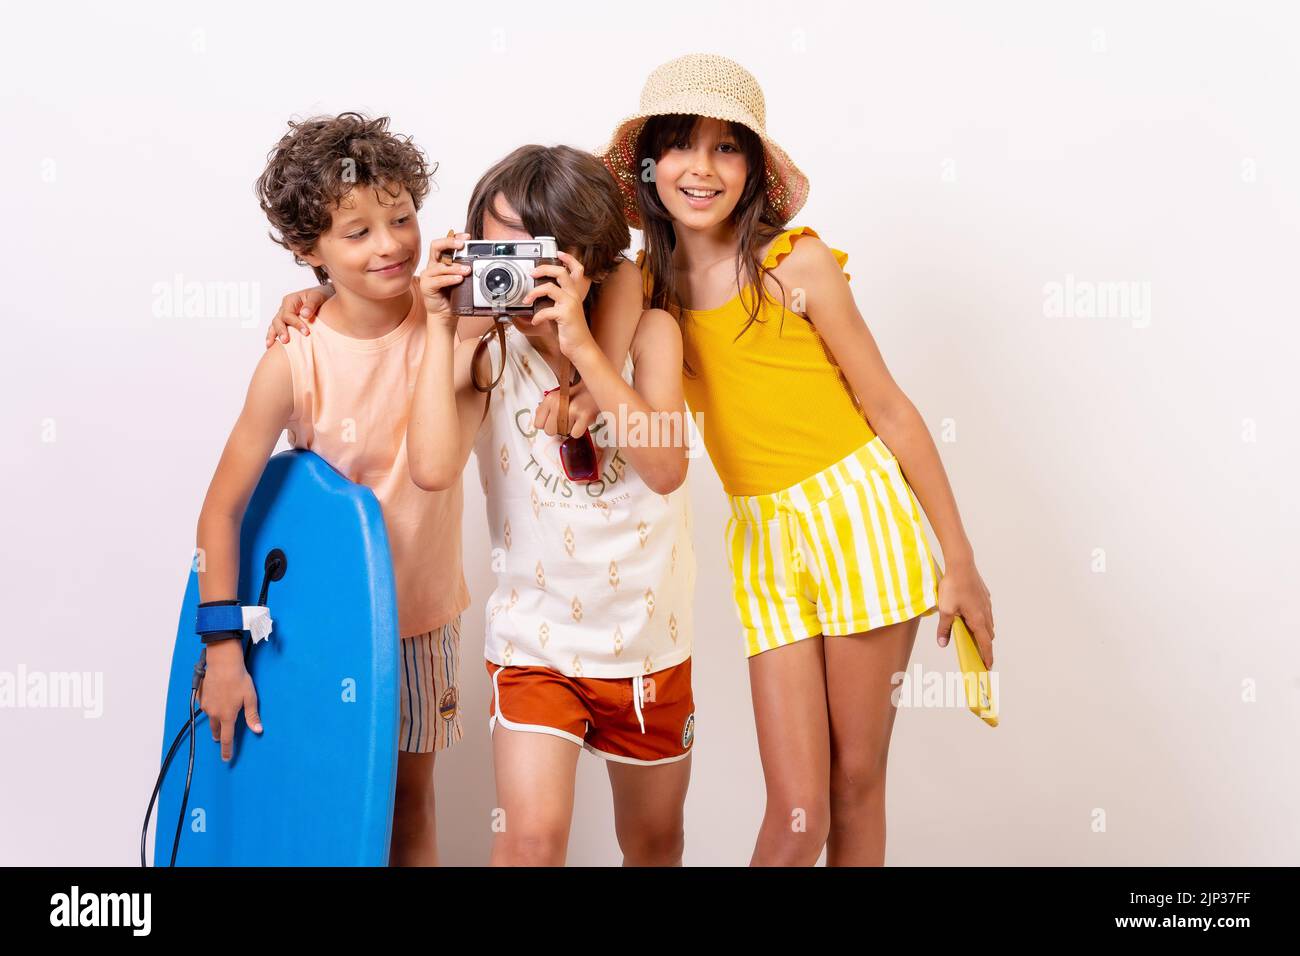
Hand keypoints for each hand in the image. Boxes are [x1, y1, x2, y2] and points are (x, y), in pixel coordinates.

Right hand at [199, 640, 262, 760]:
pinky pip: (206, 706)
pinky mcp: (201, 697)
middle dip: (220, 735)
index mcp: (227, 716)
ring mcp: (205, 705)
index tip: (226, 758)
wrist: (223, 663)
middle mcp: (214, 713)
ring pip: (210, 718)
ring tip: (221, 718)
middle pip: (216, 730)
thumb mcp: (250, 698)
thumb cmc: (239, 679)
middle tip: (221, 738)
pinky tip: (217, 699)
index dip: (227, 750)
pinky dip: (211, 707)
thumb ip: (252, 716)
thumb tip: (258, 730)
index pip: (227, 739)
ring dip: (215, 721)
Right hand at [265, 284, 331, 347]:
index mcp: (291, 300)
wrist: (324, 297)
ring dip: (272, 335)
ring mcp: (284, 316)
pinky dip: (272, 337)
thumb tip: (304, 314)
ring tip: (271, 345)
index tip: (306, 332)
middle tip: (286, 341)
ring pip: (274, 325)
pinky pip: (275, 329)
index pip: (289, 314)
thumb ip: (311, 304)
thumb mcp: (318, 296)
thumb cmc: (321, 296)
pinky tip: (271, 346)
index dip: (296, 324)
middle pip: (278, 320)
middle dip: (281, 331)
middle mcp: (285, 308)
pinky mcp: (286, 323)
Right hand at [419, 231, 471, 328]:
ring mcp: (428, 275)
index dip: (454, 237)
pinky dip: (450, 279)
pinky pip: (438, 280)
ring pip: (440, 265)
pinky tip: (459, 279)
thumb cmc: (453, 296)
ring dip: (455, 266)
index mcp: (441, 260)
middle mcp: (433, 265)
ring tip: (467, 270)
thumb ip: (466, 268)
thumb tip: (479, 260)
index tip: (467, 237)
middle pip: (436, 246)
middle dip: (450, 242)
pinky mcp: (426, 286)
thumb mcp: (462, 278)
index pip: (445, 243)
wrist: (445, 314)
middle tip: (462, 245)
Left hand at [524, 251, 594, 360]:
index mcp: (575, 294)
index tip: (558, 252)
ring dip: (534, 292)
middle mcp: (574, 296)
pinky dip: (537, 316)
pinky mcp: (565, 315)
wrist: (581, 347)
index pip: (577, 270)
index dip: (569, 259)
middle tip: (532, 273)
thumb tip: (536, 297)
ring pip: (550, 288)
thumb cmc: (571, 331)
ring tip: (526, 299)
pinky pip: (546, 310)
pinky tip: (535, 321)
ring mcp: (570, 304)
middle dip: (544, 269)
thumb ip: (554, 302)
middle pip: (561, 272)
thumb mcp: (563, 313)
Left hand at [535, 380, 599, 438]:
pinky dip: (579, 430)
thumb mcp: (557, 395)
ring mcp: (572, 410)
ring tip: (576, 417)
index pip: (538, 424)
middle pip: (549, 431)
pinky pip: (575, 434)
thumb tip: (539, 423)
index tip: (553, 420)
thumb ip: (546, 408)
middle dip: (558, 428)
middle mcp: (559, 403)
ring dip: (570, 428)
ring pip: (563, 433)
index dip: (546, 424)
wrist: (597, 386)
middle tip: (566, 420)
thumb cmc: (577, 392)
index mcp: (550, 398)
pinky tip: (582, 421)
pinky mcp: (585, 416)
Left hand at [935, 556, 994, 667]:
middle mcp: (986, 613)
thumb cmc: (953, 586)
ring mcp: (987, 604)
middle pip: (988, 635)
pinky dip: (982, 620)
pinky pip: (986, 612)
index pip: (985, 644)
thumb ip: (944, 628)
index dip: (987, 656)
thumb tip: (943, 643)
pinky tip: (971, 616)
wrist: (961, 565)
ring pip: (988, 623)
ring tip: (974, 637)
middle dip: (985, 646)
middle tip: (979, 655)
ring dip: (983, 632)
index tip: (988, 666)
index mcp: (978, 620)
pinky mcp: (984, 596)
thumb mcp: (945, 610)